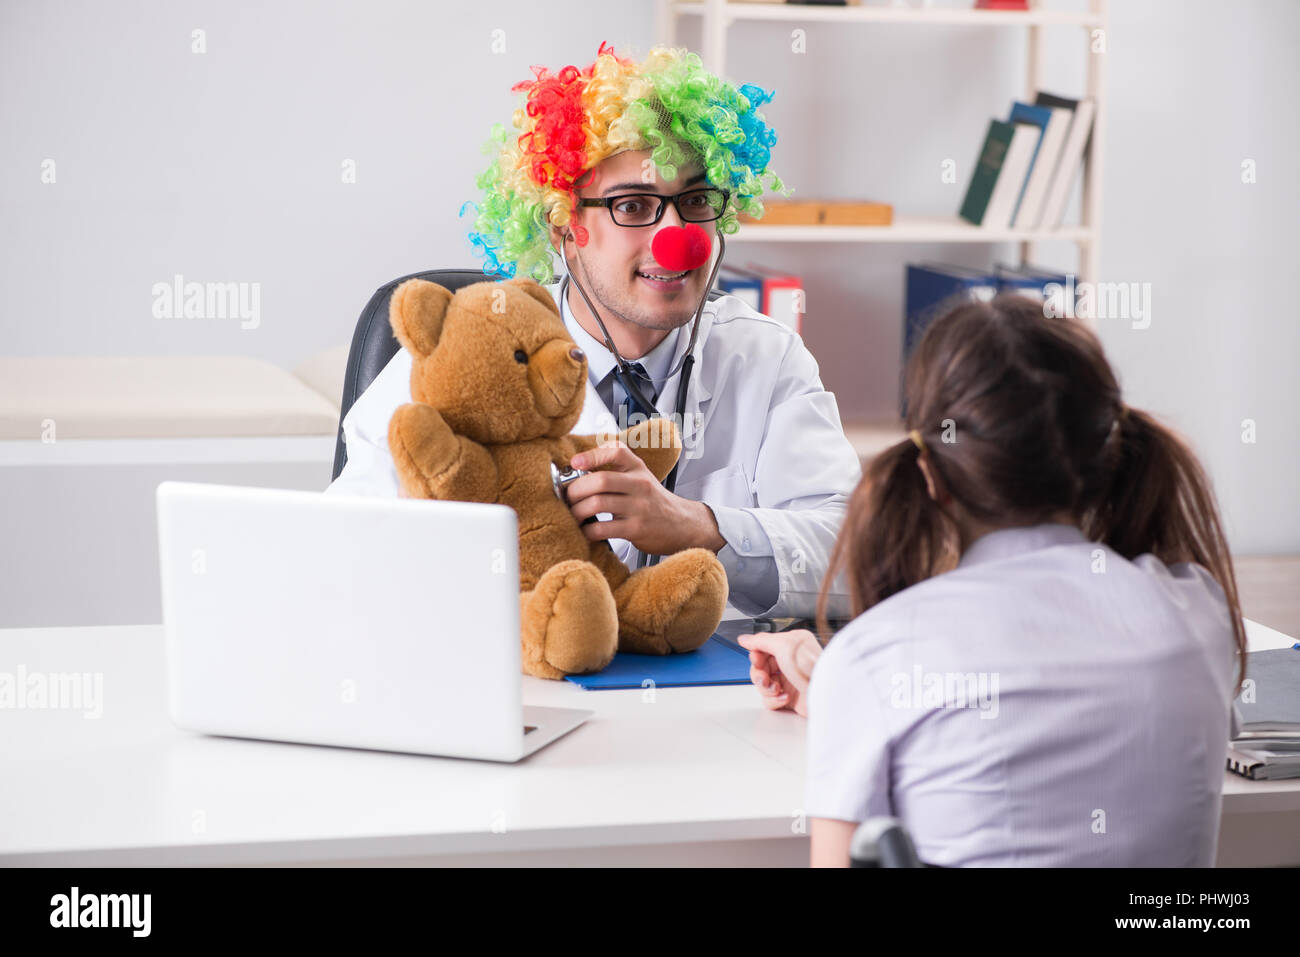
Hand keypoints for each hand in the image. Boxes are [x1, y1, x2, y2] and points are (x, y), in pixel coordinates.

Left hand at [566, 441, 725, 555]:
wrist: (682, 524)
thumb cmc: (653, 501)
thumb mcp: (640, 477)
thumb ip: (615, 470)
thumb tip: (576, 472)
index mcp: (638, 468)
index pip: (616, 451)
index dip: (592, 455)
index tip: (574, 463)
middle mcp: (639, 485)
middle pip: (600, 480)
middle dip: (575, 489)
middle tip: (566, 497)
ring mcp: (639, 507)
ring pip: (598, 504)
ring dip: (577, 511)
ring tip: (573, 515)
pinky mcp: (636, 529)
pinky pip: (603, 529)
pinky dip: (587, 531)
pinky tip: (585, 531)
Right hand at [737, 630, 821, 716]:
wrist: (826, 694)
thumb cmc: (811, 667)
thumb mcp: (783, 646)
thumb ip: (761, 640)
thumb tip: (745, 638)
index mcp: (791, 644)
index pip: (763, 647)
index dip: (756, 655)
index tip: (757, 660)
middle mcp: (790, 661)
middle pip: (760, 667)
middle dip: (759, 674)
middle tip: (765, 678)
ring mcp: (789, 680)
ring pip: (763, 684)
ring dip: (766, 688)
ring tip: (777, 689)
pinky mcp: (790, 697)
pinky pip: (770, 699)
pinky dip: (775, 700)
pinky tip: (786, 697)